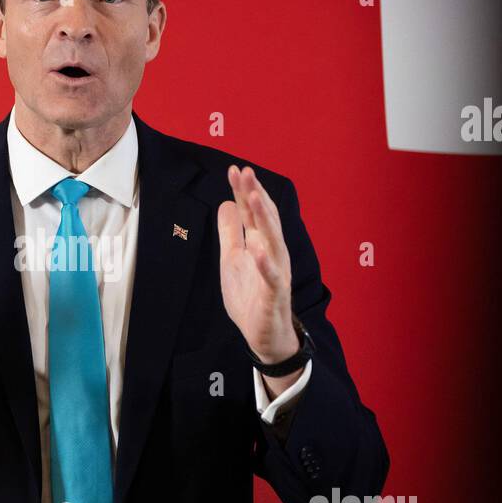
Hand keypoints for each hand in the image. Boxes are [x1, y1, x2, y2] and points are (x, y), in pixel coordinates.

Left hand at [216, 165, 297, 366]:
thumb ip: (230, 233)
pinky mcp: (274, 293)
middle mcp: (272, 252)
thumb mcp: (232, 259)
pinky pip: (271, 276)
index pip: (252, 212)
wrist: (262, 333)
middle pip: (265, 218)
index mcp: (261, 242)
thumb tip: (226, 203)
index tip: (234, 169)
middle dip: (255, 194)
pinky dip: (264, 263)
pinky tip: (256, 249)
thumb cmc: (249, 295)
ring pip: (272, 240)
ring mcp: (275, 271)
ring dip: (263, 218)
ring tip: (254, 197)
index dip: (243, 191)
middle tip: (245, 171)